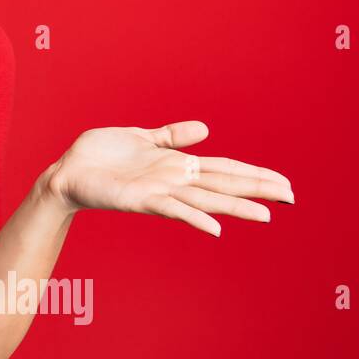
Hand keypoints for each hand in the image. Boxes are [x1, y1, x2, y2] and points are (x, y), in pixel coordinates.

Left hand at [42, 120, 292, 236]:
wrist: (67, 172)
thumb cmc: (100, 156)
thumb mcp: (140, 137)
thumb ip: (171, 136)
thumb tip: (205, 129)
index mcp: (176, 165)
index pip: (224, 169)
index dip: (253, 174)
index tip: (284, 182)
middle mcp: (174, 181)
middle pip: (224, 185)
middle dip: (257, 190)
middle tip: (292, 197)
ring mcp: (159, 192)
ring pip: (205, 200)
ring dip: (235, 208)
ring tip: (266, 216)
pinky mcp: (139, 200)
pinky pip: (171, 209)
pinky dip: (193, 218)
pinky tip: (216, 228)